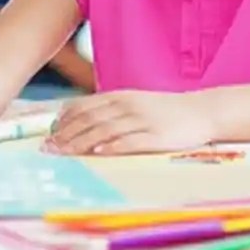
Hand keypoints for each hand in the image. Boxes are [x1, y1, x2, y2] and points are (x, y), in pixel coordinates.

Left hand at [43, 91, 214, 155]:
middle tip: (48, 148)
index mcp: (119, 97)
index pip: (83, 107)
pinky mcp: (158, 136)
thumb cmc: (163, 110)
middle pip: (89, 120)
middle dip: (66, 134)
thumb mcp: (132, 102)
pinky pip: (131, 141)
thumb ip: (107, 109)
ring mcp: (142, 120)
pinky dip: (113, 146)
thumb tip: (74, 117)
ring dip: (81, 142)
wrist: (201, 111)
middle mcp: (127, 106)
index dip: (64, 121)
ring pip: (105, 130)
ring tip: (64, 153)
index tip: (48, 134)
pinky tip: (98, 152)